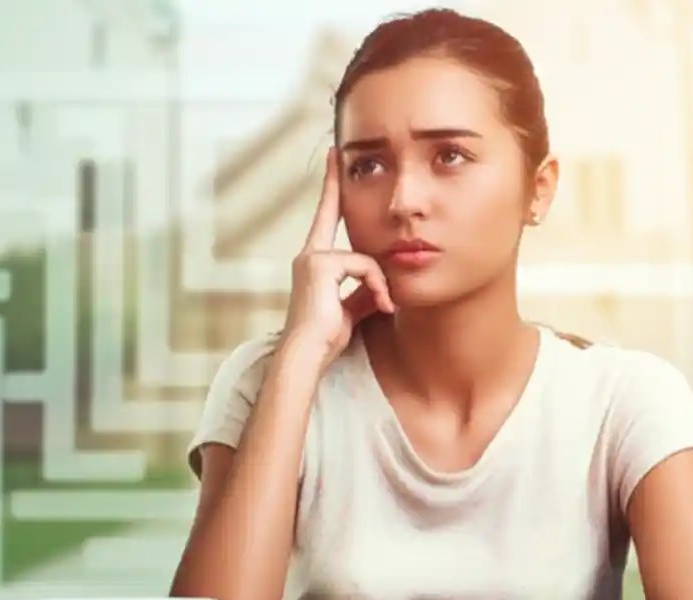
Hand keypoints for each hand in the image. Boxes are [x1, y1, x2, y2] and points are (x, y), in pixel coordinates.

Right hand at [281, 146, 395, 366]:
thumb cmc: (327, 337)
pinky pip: (364, 267)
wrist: (308, 354)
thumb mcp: (354, 307)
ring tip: (382, 306)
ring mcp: (312, 258)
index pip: (325, 220)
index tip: (332, 163)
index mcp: (314, 262)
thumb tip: (384, 285)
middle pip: (329, 212)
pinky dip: (376, 288)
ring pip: (364, 256)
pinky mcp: (320, 265)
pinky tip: (379, 306)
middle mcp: (309, 254)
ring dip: (378, 283)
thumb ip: (367, 288)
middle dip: (332, 182)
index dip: (330, 192)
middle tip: (333, 152)